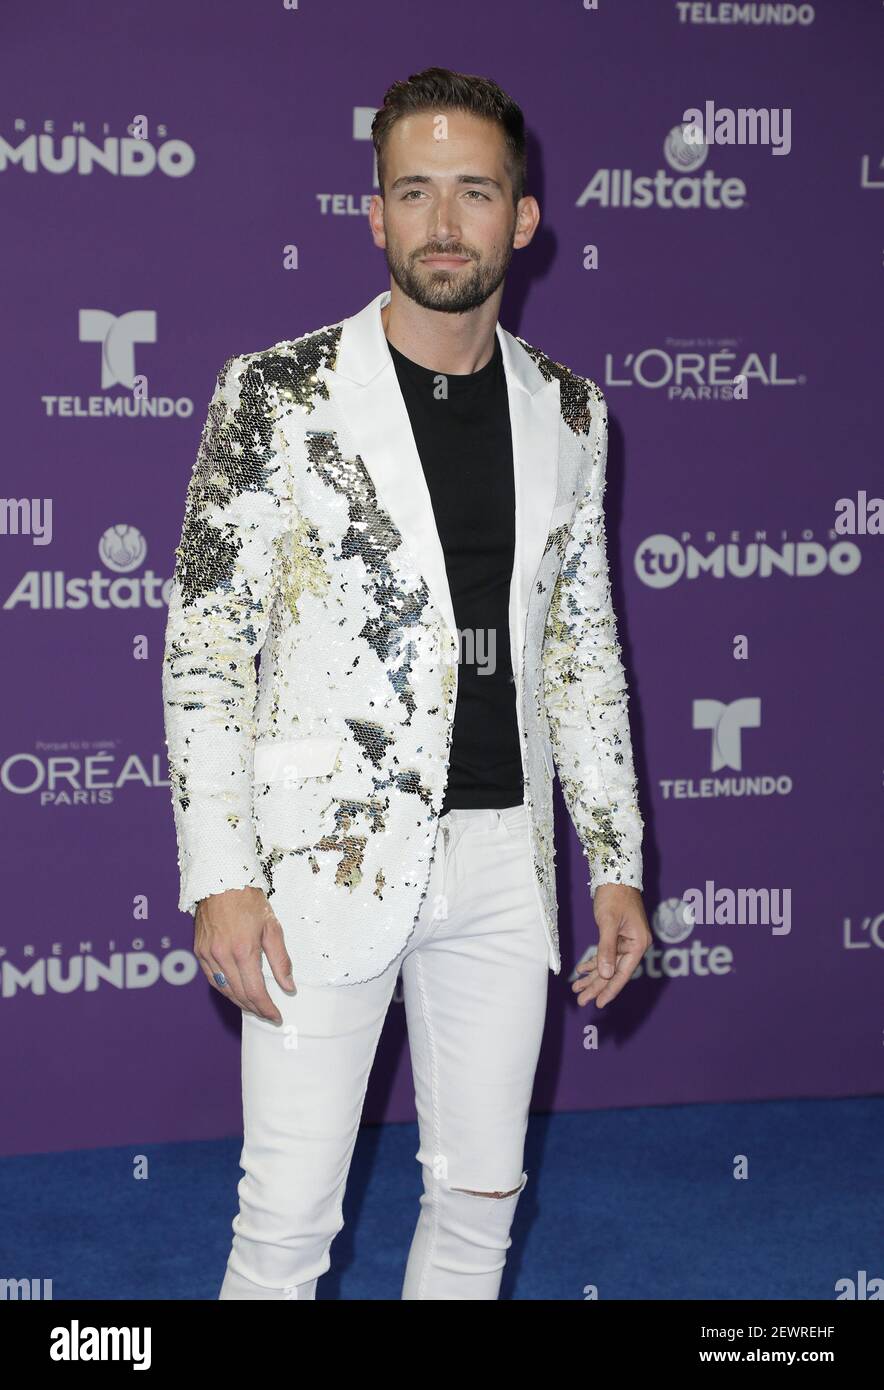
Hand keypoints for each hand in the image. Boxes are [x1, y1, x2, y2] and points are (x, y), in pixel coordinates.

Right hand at [194, 886, 294, 1021]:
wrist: (222, 880)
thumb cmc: (248, 900)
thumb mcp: (272, 927)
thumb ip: (280, 960)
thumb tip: (288, 986)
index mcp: (243, 950)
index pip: (255, 992)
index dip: (266, 1008)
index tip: (276, 1016)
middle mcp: (222, 956)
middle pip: (239, 994)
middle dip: (255, 1008)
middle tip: (267, 1014)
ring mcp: (208, 954)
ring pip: (223, 990)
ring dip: (239, 1002)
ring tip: (253, 1007)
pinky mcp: (199, 950)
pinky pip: (212, 978)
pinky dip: (224, 989)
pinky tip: (235, 991)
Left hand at [572, 883, 650, 1008]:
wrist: (615, 874)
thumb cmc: (614, 895)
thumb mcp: (608, 922)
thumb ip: (607, 948)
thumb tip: (604, 974)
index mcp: (638, 943)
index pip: (623, 972)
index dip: (610, 989)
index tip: (599, 1003)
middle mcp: (634, 945)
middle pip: (614, 971)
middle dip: (596, 986)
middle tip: (581, 1001)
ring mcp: (626, 941)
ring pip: (607, 965)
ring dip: (592, 977)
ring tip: (577, 990)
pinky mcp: (617, 936)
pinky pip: (605, 954)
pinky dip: (593, 962)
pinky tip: (582, 971)